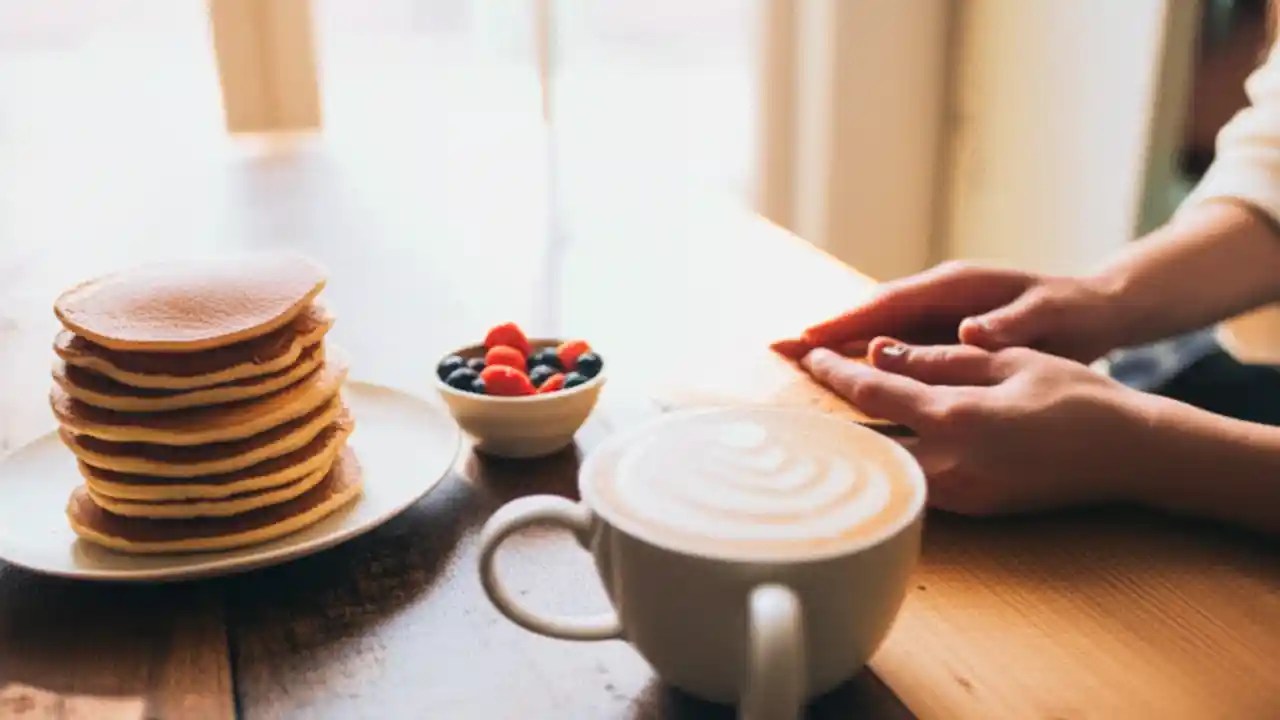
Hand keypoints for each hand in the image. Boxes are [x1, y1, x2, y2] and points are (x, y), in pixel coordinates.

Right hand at [801, 261, 1124, 362]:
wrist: (1096, 309)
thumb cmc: (1073, 315)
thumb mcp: (1050, 318)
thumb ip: (1010, 325)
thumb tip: (968, 333)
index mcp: (956, 286)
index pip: (889, 304)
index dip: (847, 322)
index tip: (808, 337)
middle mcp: (938, 294)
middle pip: (870, 314)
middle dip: (825, 330)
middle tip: (778, 349)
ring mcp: (937, 311)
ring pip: (878, 328)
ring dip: (839, 343)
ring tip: (795, 363)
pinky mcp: (941, 330)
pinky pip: (894, 342)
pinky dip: (864, 355)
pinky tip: (842, 376)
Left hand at [802, 340, 1156, 515]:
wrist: (1130, 455)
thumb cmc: (1076, 398)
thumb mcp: (1007, 362)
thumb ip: (939, 359)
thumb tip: (882, 352)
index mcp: (955, 419)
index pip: (873, 393)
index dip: (834, 371)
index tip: (807, 355)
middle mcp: (948, 465)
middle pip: (862, 442)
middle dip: (825, 417)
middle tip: (791, 397)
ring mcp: (959, 495)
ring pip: (883, 468)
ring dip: (852, 443)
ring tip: (821, 417)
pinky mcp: (971, 510)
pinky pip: (911, 484)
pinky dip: (885, 463)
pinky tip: (871, 446)